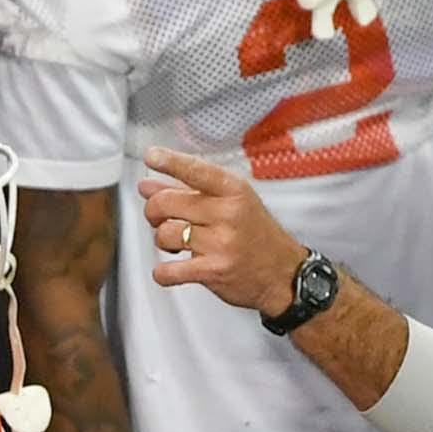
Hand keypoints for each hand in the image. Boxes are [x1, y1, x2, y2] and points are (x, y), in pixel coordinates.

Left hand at [139, 146, 308, 318]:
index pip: (196, 170)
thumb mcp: (232, 203)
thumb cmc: (257, 236)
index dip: (169, 161)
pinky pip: (169, 270)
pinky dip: (163, 272)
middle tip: (160, 217)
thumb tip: (149, 185)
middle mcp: (228, 213)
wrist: (283, 274)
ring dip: (162, 240)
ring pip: (164, 234)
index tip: (152, 156)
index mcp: (234, 191)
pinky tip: (170, 269)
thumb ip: (189, 191)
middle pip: (166, 202)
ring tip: (176, 243)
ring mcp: (221, 243)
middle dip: (154, 211)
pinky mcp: (214, 271)